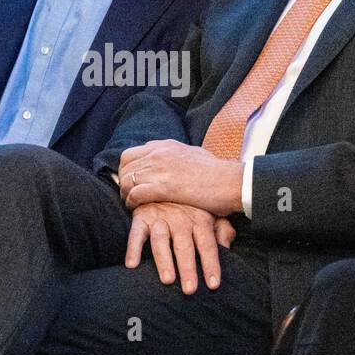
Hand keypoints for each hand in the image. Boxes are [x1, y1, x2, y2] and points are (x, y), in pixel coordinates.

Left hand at [118, 140, 243, 216]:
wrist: (231, 181)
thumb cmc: (217, 173)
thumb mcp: (194, 155)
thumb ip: (177, 156)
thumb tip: (172, 160)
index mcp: (166, 145)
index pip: (132, 153)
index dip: (128, 169)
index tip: (132, 181)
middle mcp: (159, 153)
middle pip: (125, 165)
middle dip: (123, 180)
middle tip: (128, 194)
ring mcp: (160, 168)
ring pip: (127, 179)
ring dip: (126, 193)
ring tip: (130, 204)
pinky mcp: (163, 187)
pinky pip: (135, 193)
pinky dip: (132, 202)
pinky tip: (136, 209)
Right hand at [125, 202, 233, 294]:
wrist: (163, 180)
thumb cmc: (191, 204)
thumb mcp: (211, 211)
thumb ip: (222, 228)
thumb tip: (227, 245)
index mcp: (200, 218)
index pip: (207, 245)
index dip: (211, 264)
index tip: (213, 285)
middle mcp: (180, 219)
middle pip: (185, 246)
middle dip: (188, 268)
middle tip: (189, 289)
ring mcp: (160, 217)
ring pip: (162, 241)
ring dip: (164, 260)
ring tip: (167, 280)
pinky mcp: (141, 217)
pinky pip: (136, 233)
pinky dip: (133, 248)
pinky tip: (132, 265)